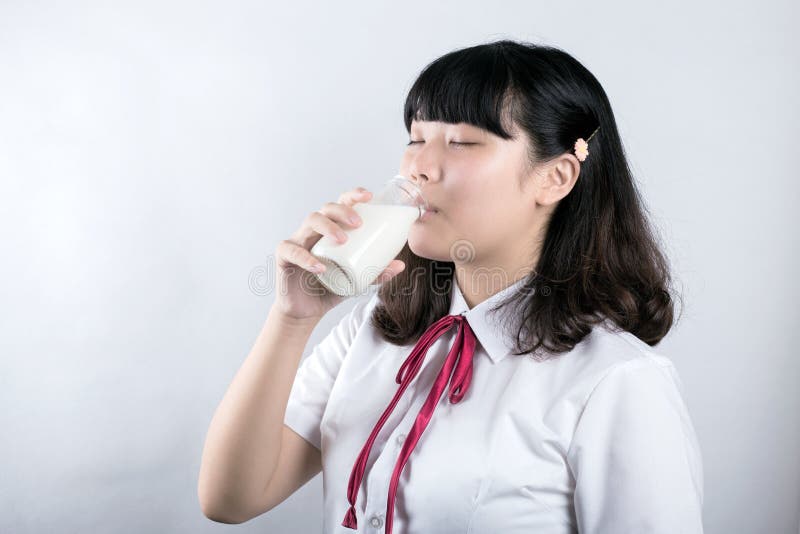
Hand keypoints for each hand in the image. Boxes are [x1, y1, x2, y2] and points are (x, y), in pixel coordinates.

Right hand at [272, 187, 405, 320]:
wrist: (306, 311)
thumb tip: (400, 265)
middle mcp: (314, 231)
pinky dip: (306, 257)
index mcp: (331, 230)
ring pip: (310, 221)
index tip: (369, 196)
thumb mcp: (357, 281)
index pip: (341, 204)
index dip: (353, 195)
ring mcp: (298, 241)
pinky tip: (320, 267)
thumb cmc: (331, 288)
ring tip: (343, 240)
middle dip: (342, 210)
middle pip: (326, 208)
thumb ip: (376, 273)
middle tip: (358, 223)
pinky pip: (292, 251)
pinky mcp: (284, 256)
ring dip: (328, 227)